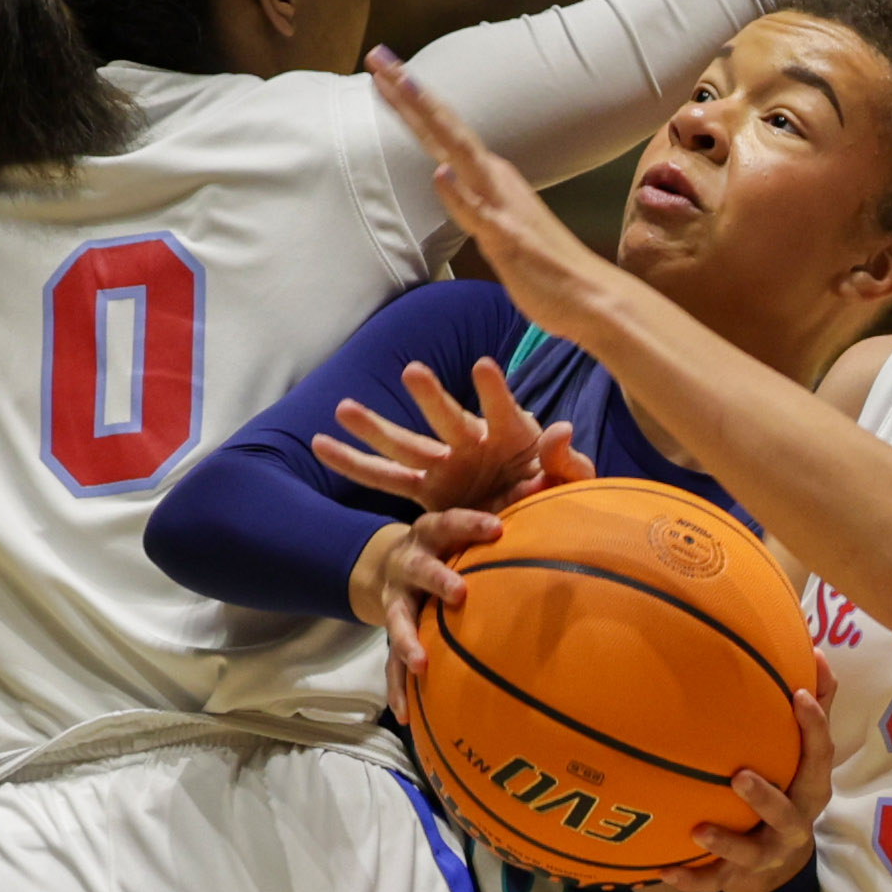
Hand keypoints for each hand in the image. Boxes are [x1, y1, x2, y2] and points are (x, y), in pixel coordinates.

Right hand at [314, 357, 588, 513]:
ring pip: (407, 444)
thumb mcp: (569, 481)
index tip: (483, 366)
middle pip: (449, 419)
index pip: (505, 409)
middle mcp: (473, 443)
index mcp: (513, 434)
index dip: (494, 391)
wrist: (531, 525)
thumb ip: (566, 460)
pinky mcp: (426, 491)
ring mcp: (446, 465)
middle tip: (412, 371)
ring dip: (376, 427)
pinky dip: (354, 463)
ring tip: (343, 408)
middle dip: (431, 397)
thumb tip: (561, 429)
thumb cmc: (555, 492)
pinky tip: (321, 444)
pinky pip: (385, 478)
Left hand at [370, 48, 619, 343]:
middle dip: (410, 93)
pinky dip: (460, 195)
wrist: (590, 298)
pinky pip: (481, 216)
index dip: (409, 101)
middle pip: (445, 129)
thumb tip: (446, 176)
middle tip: (377, 57)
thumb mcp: (494, 226)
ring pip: (460, 156)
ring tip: (403, 86)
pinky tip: (440, 174)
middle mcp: (495, 181)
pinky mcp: (511, 241)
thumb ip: (469, 200)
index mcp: (489, 178)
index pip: (441, 132)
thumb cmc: (542, 265)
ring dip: (431, 121)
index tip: (381, 67)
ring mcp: (503, 208)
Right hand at [371, 509, 502, 722]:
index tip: (498, 528)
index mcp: (433, 531)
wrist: (395, 562)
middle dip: (438, 578)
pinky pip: (391, 663)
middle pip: (421, 568)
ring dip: (407, 640)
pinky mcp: (394, 630)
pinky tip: (404, 714)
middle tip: (460, 593)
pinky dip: (397, 687)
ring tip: (421, 664)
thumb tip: (556, 465)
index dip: (471, 523)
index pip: (450, 521)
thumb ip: (515, 496)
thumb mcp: (476, 517)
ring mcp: (399, 598)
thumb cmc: (454, 538)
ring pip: (399, 618)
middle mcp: (411, 561)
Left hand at [659, 651, 837, 891]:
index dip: (814, 726)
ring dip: (727, 842)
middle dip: (766, 799)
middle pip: (788, 814)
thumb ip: (814, 702)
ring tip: (698, 829)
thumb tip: (815, 650)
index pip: (819, 756)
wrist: (778, 854)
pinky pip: (715, 879)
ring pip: (752, 853)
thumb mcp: (804, 748)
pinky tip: (664, 868)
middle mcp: (794, 822)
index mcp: (811, 787)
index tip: (797, 695)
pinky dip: (692, 875)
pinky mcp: (740, 874)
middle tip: (739, 776)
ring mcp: (767, 852)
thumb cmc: (790, 781)